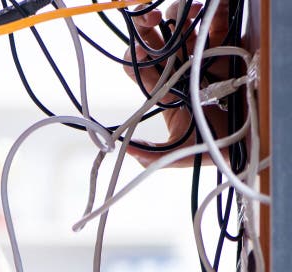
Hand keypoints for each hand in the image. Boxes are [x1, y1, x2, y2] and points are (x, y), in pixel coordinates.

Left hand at [123, 1, 231, 166]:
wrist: (249, 141)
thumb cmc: (211, 146)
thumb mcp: (178, 153)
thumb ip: (152, 155)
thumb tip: (125, 149)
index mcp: (163, 89)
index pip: (138, 67)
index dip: (135, 56)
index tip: (141, 51)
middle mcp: (178, 69)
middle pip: (154, 41)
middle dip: (146, 25)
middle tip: (151, 18)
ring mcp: (201, 56)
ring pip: (181, 27)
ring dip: (178, 13)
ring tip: (187, 12)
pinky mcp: (227, 47)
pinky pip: (217, 22)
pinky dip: (214, 10)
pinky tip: (211, 8)